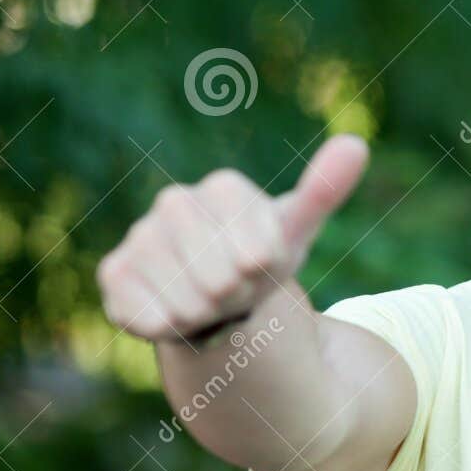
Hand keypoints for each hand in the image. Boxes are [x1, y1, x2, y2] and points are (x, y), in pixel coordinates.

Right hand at [98, 135, 369, 342]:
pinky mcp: (114, 273)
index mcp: (224, 187)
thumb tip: (356, 143)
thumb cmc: (261, 262)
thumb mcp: (297, 231)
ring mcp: (141, 236)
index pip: (257, 249)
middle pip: (222, 276)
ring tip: (210, 298)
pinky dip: (172, 326)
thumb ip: (325, 191)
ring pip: (188, 301)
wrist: (217, 297)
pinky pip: (150, 315)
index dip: (265, 270)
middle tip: (237, 286)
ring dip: (208, 313)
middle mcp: (175, 202)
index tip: (263, 264)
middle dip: (239, 295)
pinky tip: (175, 312)